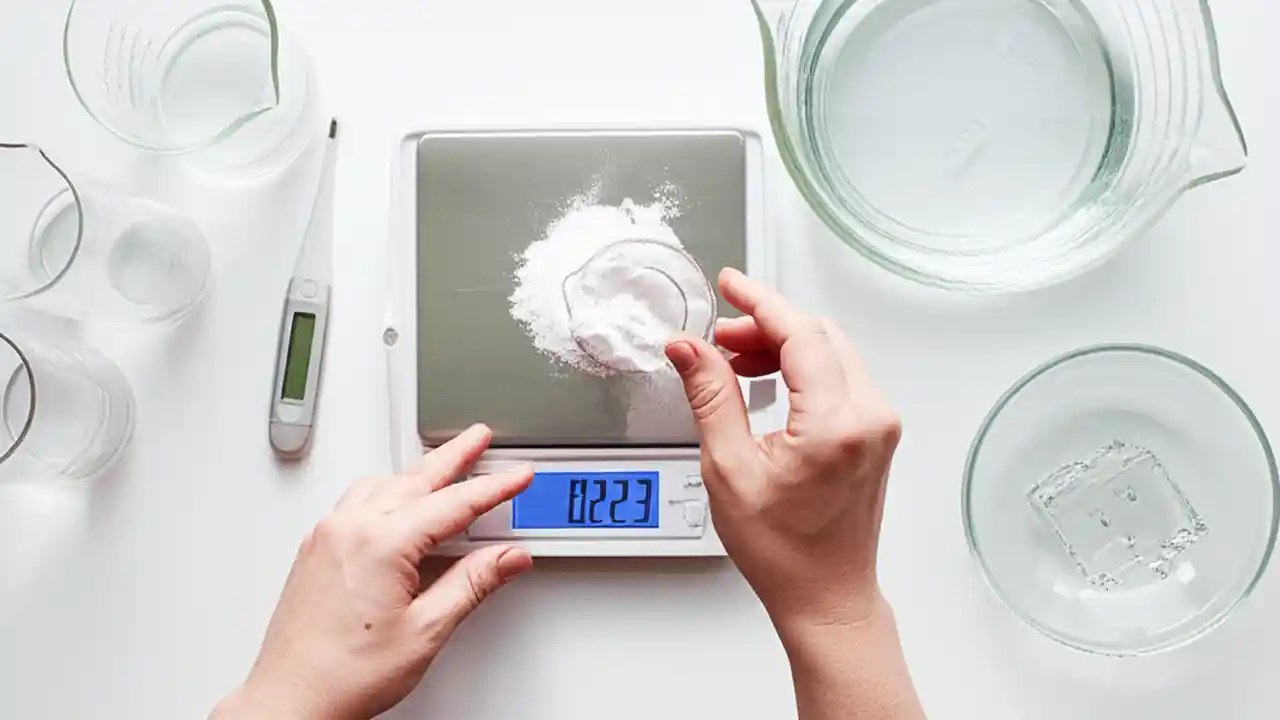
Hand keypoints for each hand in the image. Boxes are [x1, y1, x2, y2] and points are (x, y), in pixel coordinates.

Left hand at [211, 425, 533, 719]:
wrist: (291, 701)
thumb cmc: (344, 675)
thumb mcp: (425, 630)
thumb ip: (472, 584)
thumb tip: (508, 557)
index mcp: (381, 544)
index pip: (453, 504)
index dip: (494, 488)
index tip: (519, 476)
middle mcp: (349, 530)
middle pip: (415, 479)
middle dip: (454, 457)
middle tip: (479, 438)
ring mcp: (327, 537)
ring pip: (382, 485)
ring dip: (417, 472)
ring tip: (444, 466)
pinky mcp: (315, 550)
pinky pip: (356, 502)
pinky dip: (386, 491)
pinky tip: (399, 501)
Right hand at [665, 268, 901, 629]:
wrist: (826, 596)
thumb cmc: (784, 551)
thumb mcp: (729, 469)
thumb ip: (710, 396)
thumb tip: (688, 348)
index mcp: (836, 424)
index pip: (800, 333)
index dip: (759, 301)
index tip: (729, 284)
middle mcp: (870, 417)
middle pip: (818, 335)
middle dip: (765, 325)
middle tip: (718, 336)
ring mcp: (879, 424)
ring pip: (830, 351)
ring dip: (782, 345)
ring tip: (733, 362)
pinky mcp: (876, 432)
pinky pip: (839, 376)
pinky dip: (800, 368)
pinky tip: (764, 381)